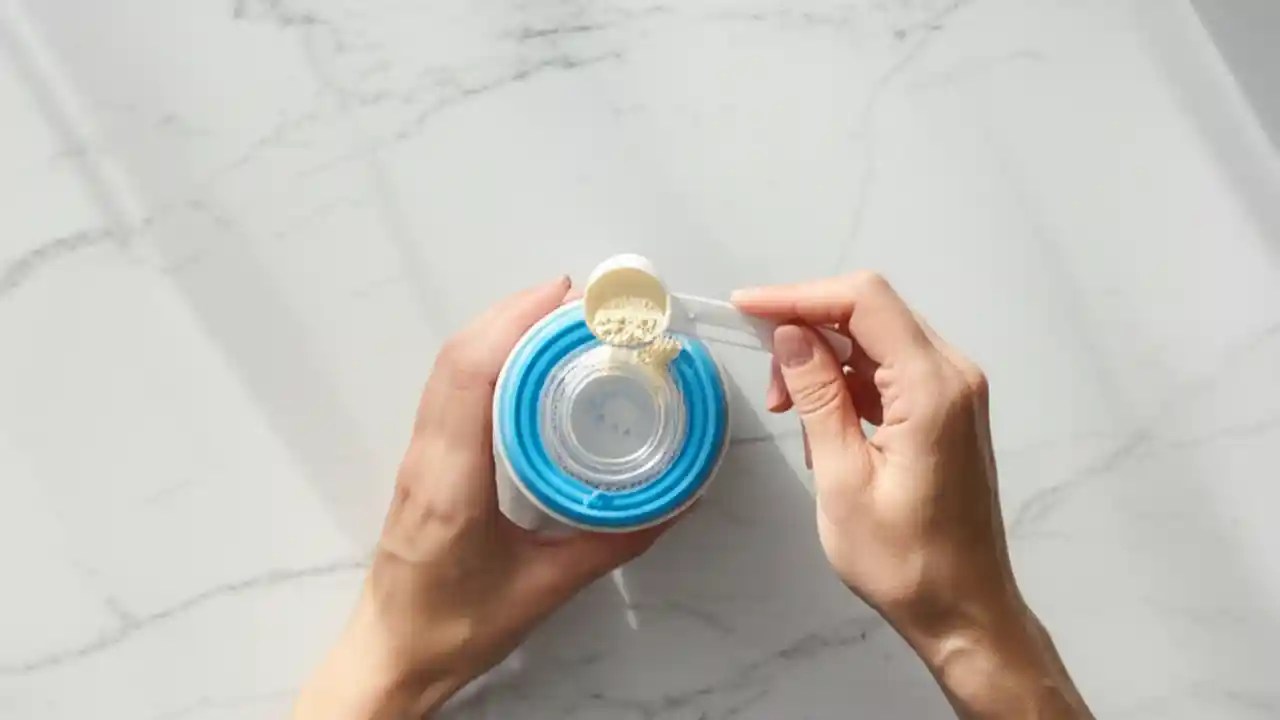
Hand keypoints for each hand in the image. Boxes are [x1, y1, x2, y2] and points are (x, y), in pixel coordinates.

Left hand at [294, 277, 671, 719]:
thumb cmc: (455, 628)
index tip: (566, 298)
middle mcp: (428, 458)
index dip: (515, 323)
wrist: (391, 656)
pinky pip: (450, 390)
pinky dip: (487, 358)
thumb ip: (612, 543)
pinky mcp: (423, 461)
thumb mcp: (545, 590)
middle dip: (516, 313)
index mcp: (452, 485)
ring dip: (499, 330)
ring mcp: (419, 457)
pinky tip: (526, 363)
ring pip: (449, 369)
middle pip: (459, 357)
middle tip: (581, 302)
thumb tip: (674, 503)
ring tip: (560, 320)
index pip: (473, 377)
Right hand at [734, 272, 1090, 718]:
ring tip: (790, 412)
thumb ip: (818, 397)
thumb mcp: (843, 478)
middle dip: (808, 328)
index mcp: (933, 388)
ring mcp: (956, 391)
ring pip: (877, 339)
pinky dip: (849, 383)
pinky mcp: (948, 409)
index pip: (864, 302)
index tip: (748, 310)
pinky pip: (890, 370)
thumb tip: (790, 335)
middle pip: (872, 311)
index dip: (799, 295)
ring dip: (825, 360)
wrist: (966, 609)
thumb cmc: (904, 561)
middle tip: (768, 378)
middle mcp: (954, 375)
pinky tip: (823, 425)